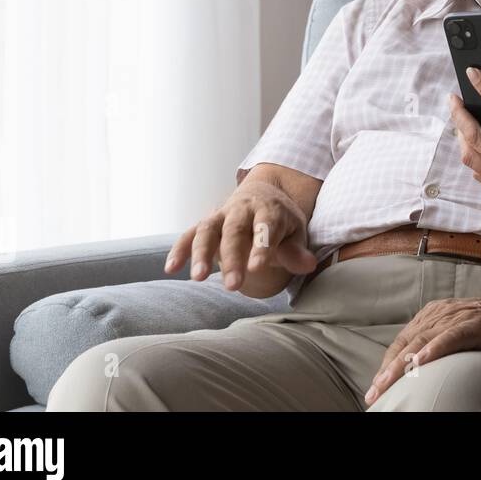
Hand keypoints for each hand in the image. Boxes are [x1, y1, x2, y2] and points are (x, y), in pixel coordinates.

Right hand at [163, 176, 317, 291]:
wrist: (262, 194)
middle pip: (234, 230)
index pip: (266, 227)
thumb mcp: (295, 232)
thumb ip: (296, 251)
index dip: (261, 247)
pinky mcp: (206, 223)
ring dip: (200, 253)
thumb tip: (310, 265)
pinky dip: (179, 249)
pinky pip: (189, 234)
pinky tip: (171, 269)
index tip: (256, 268)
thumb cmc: (281, 221)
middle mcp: (242, 209)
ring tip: (198, 278)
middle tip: (233, 286)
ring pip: (207, 230)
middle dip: (232, 257)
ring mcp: (221, 215)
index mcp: (269, 209)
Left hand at [363, 291, 480, 405]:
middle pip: (407, 343)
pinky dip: (435, 348)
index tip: (376, 388)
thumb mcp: (459, 334)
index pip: (403, 343)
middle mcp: (441, 313)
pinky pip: (452, 335)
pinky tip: (422, 361)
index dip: (386, 365)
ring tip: (388, 382)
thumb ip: (439, 345)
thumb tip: (417, 371)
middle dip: (388, 370)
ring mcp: (459, 317)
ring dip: (404, 364)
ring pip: (424, 340)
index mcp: (433, 315)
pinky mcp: (477, 323)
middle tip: (375, 393)